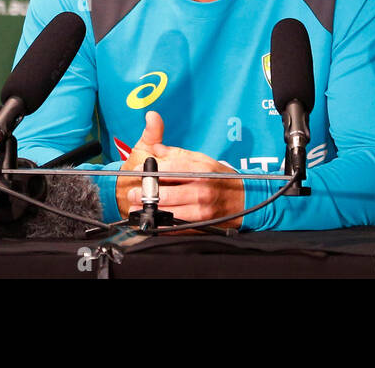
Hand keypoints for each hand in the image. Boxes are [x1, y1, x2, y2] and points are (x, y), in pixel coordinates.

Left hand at [116, 111, 243, 228]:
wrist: (242, 197)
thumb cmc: (218, 177)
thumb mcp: (201, 159)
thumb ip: (176, 154)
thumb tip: (156, 148)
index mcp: (201, 170)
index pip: (171, 168)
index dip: (152, 168)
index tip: (138, 169)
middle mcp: (202, 189)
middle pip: (168, 192)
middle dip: (146, 193)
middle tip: (132, 192)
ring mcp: (202, 209)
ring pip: (170, 212)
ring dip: (150, 210)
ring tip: (135, 207)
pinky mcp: (201, 224)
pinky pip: (178, 227)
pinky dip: (162, 224)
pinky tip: (151, 220)